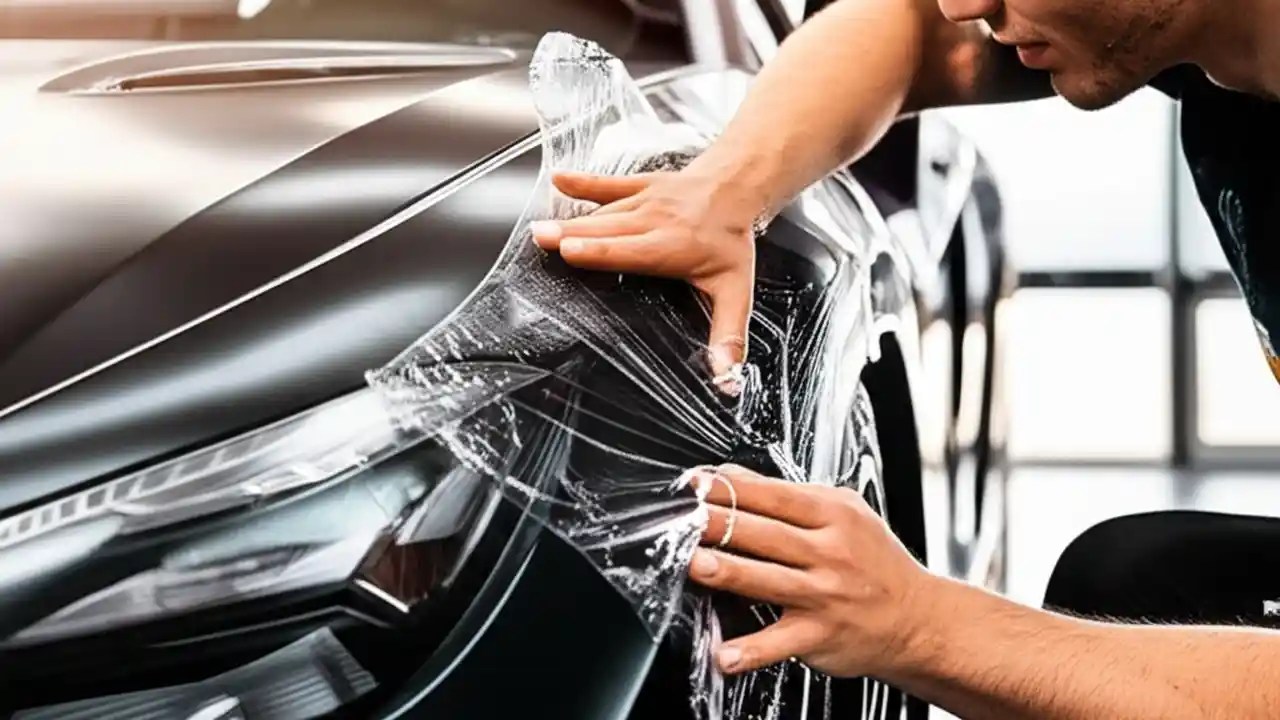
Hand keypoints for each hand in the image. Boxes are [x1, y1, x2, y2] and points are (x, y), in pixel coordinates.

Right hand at [528, 166, 762, 391]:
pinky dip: (581, 182)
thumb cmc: (729, 242)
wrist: (734, 189)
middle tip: (541, 238)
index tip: (571, 252)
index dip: (599, 252)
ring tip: (539, 229)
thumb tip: (725, 377)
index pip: (630, 251)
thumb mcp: (736, 292)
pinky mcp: (635, 185)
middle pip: (606, 231)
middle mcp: (653, 222)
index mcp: (671, 248)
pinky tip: (558, 180)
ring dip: (568, 221)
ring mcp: (642, 201)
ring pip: (600, 214)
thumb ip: (728, 335)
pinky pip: (606, 183)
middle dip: (572, 234)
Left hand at [686, 464, 939, 678]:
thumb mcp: (843, 512)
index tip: (696, 484)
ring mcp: (824, 595)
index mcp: (832, 514)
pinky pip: (779, 643)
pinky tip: (724, 654)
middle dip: (719, 524)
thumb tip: (732, 475)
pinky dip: (751, 651)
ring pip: (768, 581)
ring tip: (694, 565)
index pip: (774, 495)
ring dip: (728, 573)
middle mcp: (829, 552)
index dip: (731, 489)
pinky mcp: (819, 635)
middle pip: (764, 534)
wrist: (917, 620)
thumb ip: (788, 495)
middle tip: (684, 518)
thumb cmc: (874, 561)